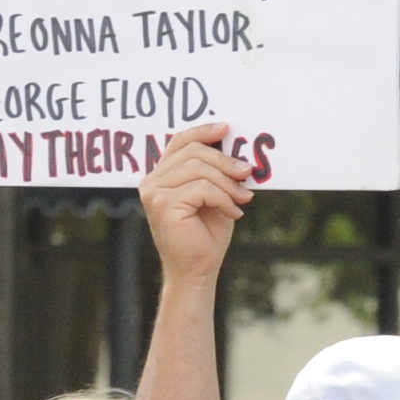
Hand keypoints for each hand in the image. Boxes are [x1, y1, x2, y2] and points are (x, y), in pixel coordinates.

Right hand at [139, 123, 252, 289]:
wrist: (197, 271)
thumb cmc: (205, 234)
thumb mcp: (214, 194)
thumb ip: (216, 171)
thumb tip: (234, 143)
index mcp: (161, 176)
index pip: (180, 142)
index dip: (203, 131)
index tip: (227, 128)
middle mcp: (152, 181)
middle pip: (193, 152)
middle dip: (225, 161)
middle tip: (247, 173)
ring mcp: (154, 193)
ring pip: (199, 170)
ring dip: (228, 183)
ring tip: (243, 197)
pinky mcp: (163, 205)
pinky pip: (202, 189)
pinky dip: (224, 199)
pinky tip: (234, 213)